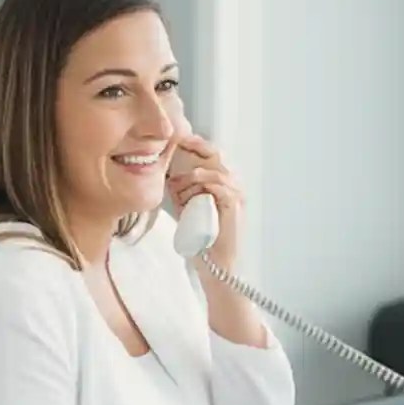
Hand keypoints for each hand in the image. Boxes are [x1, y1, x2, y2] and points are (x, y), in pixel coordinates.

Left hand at [166, 134, 243, 272]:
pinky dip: (200, 185)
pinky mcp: (235, 205)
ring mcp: (236, 195)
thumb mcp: (187, 207)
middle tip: (176, 142)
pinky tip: (185, 194)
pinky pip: (219, 185)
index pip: (211, 155)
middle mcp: (233, 185)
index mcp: (223, 183)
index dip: (194, 144)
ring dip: (192, 175)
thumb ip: (182, 190)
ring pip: (215, 169)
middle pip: (216, 154)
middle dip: (195, 146)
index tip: (174, 138)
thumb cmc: (202, 239)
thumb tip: (167, 174)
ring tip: (176, 186)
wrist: (215, 266)